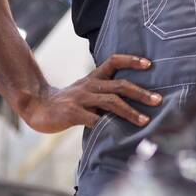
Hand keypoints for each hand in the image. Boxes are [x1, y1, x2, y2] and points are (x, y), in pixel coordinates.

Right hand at [18, 53, 161, 133]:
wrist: (37, 107)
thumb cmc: (67, 103)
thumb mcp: (86, 92)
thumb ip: (104, 93)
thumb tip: (132, 100)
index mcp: (93, 78)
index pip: (113, 61)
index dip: (131, 60)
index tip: (149, 64)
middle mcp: (89, 85)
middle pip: (119, 85)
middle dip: (141, 93)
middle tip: (158, 100)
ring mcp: (80, 99)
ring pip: (111, 102)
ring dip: (130, 111)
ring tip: (145, 121)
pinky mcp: (72, 113)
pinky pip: (94, 119)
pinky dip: (108, 126)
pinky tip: (120, 134)